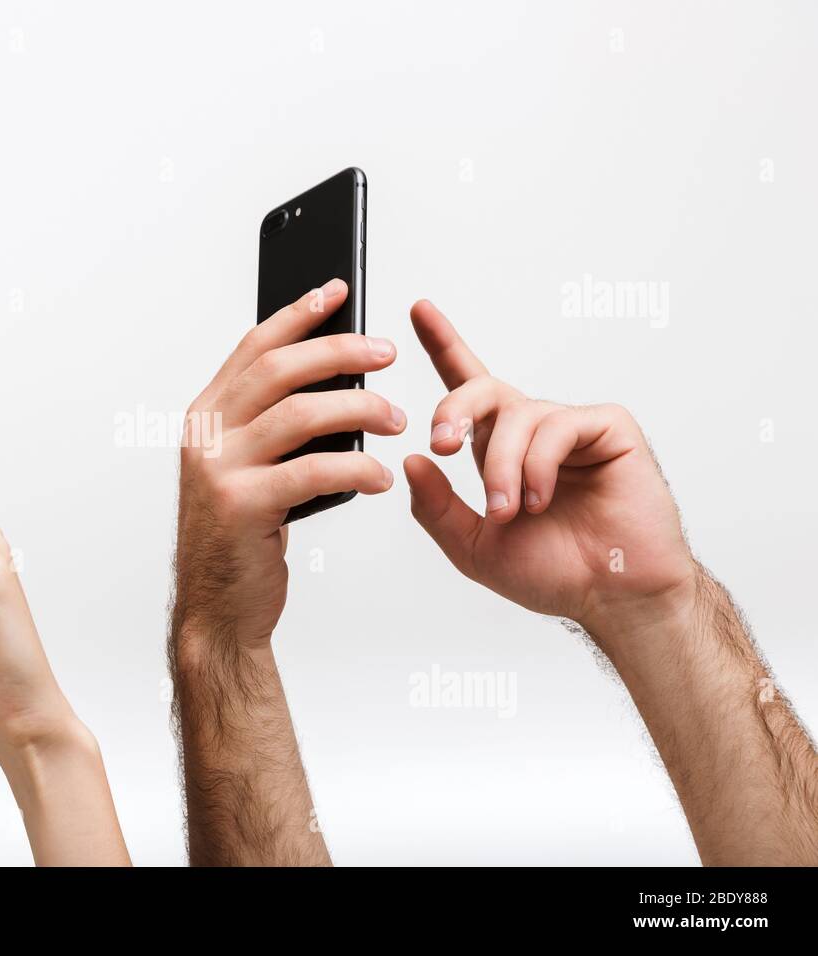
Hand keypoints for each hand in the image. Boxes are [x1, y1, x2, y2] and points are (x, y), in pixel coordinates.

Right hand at [173, 278, 403, 650]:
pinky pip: (311, 471)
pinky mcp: (241, 506)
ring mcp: (219, 469)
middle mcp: (205, 435)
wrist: (218, 609)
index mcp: (206, 417)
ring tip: (396, 418)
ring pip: (298, 413)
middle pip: (278, 369)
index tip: (338, 290)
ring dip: (358, 409)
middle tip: (387, 353)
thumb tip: (337, 382)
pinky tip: (380, 476)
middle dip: (339, 351)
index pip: (254, 347)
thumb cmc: (243, 538)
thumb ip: (273, 426)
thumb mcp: (250, 468)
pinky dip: (355, 468)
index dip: (298, 313)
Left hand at [402, 300, 696, 635]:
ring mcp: (570, 427)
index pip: (467, 387)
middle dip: (453, 409)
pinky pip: (558, 425)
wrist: (612, 597)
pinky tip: (543, 498)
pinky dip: (540, 464)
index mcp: (499, 451)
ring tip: (512, 510)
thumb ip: (436, 507)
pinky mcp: (607, 428)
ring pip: (517, 415)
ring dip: (503, 466)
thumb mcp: (474, 547)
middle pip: (481, 388)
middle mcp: (532, 432)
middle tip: (443, 444)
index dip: (444, 344)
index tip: (419, 309)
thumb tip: (410, 460)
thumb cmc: (554, 572)